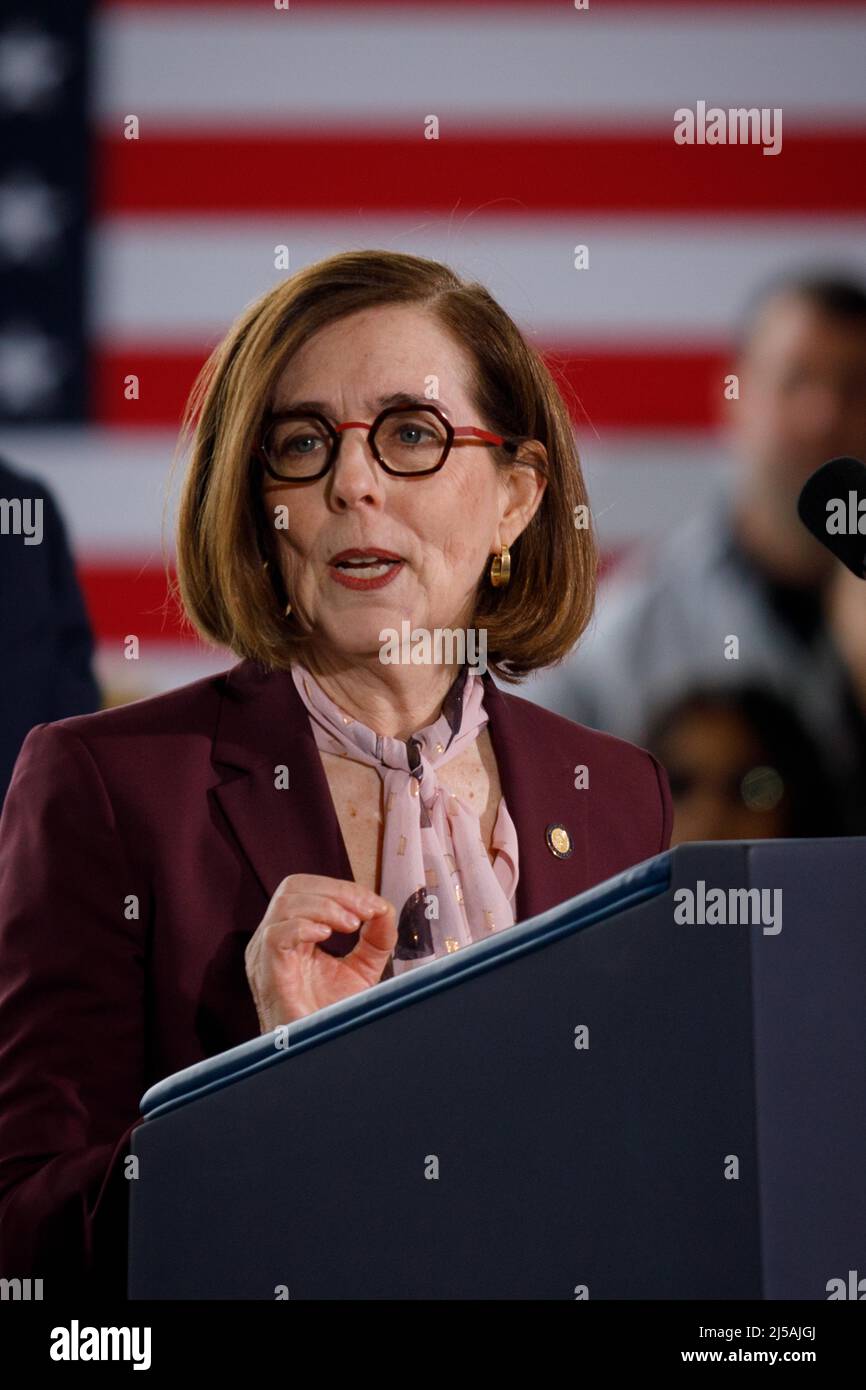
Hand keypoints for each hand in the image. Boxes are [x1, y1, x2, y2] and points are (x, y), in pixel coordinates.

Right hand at [244, 874, 396, 1030]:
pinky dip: (304, 927)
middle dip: (335, 891)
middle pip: (293, 887)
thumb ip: (376, 939)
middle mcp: (272, 938)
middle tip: (365, 910)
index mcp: (290, 933)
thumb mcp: (361, 969)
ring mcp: (265, 954)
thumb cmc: (329, 1015)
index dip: (343, 889)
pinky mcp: (266, 971)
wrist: (316, 1054)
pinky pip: (276, 935)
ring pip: (285, 904)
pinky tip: (327, 936)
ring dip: (326, 906)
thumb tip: (386, 909)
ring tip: (352, 925)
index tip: (374, 905)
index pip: (308, 889)